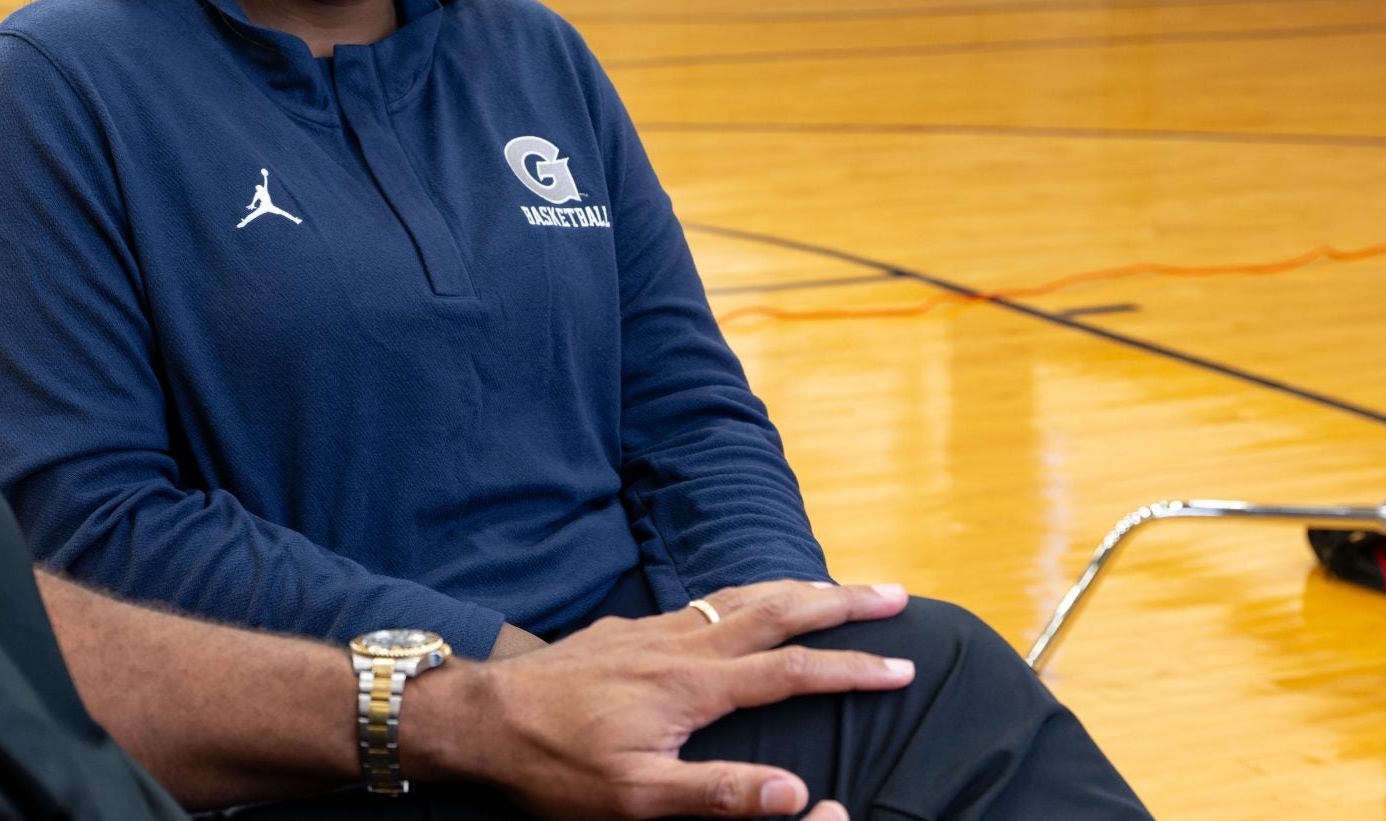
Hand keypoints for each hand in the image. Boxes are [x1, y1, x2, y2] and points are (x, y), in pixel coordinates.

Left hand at [408, 580, 912, 820]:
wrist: (482, 716)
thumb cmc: (555, 764)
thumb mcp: (636, 798)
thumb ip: (718, 795)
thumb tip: (799, 798)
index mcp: (692, 685)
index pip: (792, 672)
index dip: (852, 670)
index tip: (904, 667)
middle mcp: (679, 644)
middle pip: (778, 610)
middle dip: (842, 601)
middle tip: (896, 593)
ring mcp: (652, 630)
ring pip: (740, 596)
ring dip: (797, 589)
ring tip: (839, 587)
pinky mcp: (627, 629)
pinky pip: (704, 600)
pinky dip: (747, 593)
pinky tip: (746, 602)